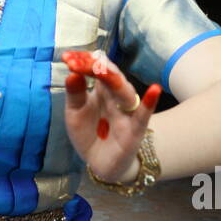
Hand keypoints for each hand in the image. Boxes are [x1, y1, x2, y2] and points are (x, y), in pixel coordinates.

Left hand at [62, 50, 161, 183]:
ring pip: (125, 91)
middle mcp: (116, 96)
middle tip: (76, 62)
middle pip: (110, 76)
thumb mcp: (75, 113)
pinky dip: (149, 102)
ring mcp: (126, 111)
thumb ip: (74, 94)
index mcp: (101, 89)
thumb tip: (71, 73)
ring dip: (114, 80)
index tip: (66, 57)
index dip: (83, 61)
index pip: (96, 69)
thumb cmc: (89, 133)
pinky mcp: (135, 130)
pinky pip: (144, 115)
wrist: (100, 163)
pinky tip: (154, 90)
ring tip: (102, 69)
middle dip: (95, 67)